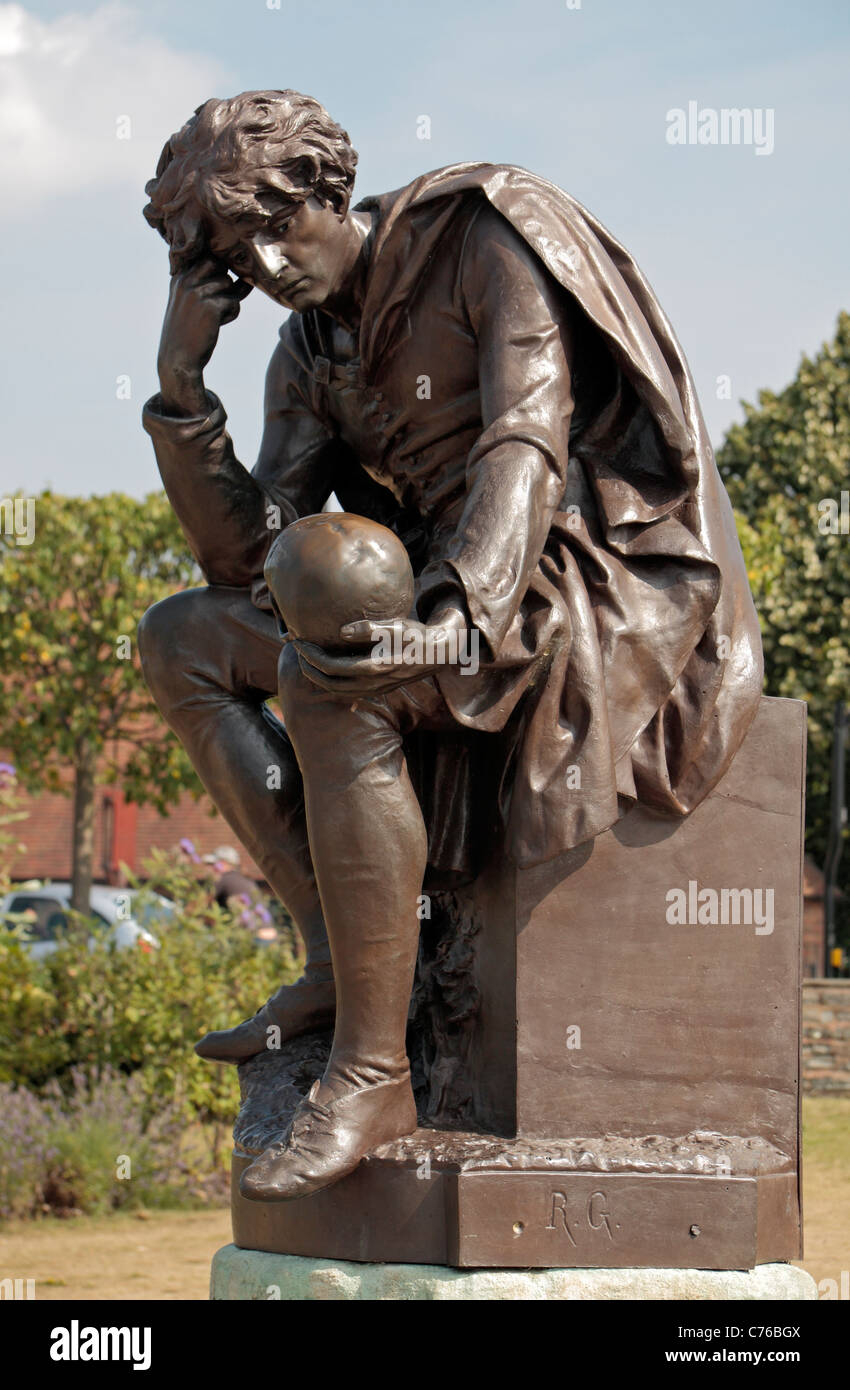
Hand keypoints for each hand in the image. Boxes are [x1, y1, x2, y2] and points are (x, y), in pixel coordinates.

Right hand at [157, 257, 251, 413]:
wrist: (178, 360)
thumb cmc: (189, 331)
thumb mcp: (191, 302)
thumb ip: (209, 284)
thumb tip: (242, 275)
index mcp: (179, 277)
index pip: (205, 256)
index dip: (218, 267)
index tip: (217, 285)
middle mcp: (186, 280)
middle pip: (219, 264)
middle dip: (225, 280)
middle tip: (220, 299)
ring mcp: (197, 292)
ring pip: (228, 284)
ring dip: (229, 301)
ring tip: (216, 316)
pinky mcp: (210, 306)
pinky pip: (234, 303)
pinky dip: (231, 314)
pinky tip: (217, 324)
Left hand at [292, 605, 469, 696]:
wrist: (438, 654)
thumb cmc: (416, 636)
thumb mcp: (396, 626)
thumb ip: (369, 629)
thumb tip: (341, 632)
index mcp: (375, 667)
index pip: (332, 667)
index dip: (311, 655)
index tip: (299, 641)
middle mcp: (373, 683)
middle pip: (328, 683)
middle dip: (308, 667)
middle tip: (297, 650)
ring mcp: (374, 689)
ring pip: (335, 691)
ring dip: (317, 677)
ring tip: (306, 660)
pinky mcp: (376, 690)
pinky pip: (346, 692)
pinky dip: (330, 683)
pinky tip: (324, 669)